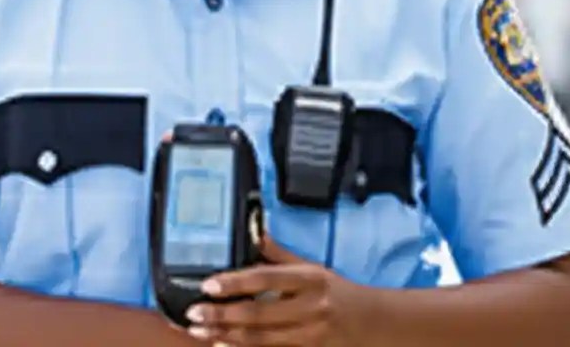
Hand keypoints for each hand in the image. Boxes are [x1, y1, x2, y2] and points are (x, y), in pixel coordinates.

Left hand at [184, 238, 372, 346]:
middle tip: (193, 314)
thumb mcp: (313, 268)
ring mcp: (310, 335)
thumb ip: (281, 255)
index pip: (266, 279)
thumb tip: (256, 233)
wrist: (375, 323)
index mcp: (310, 280)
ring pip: (261, 339)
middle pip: (259, 313)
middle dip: (222, 315)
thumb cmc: (339, 293)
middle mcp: (310, 308)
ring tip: (200, 332)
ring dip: (226, 336)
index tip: (208, 284)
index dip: (235, 282)